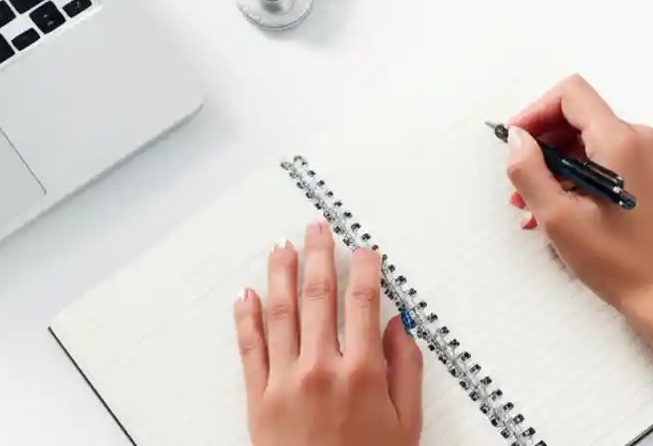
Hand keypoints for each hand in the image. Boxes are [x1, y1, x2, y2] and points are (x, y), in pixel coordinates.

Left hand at [233, 221, 422, 445]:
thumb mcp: (406, 425)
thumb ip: (405, 370)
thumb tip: (399, 326)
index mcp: (362, 373)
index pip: (364, 303)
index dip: (365, 270)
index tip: (364, 251)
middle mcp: (320, 369)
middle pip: (318, 296)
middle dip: (318, 256)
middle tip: (316, 228)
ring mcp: (284, 382)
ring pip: (280, 312)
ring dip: (280, 273)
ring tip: (281, 246)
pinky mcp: (258, 399)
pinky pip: (249, 347)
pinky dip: (246, 316)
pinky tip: (247, 294)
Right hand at [504, 75, 652, 319]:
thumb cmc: (615, 260)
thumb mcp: (558, 216)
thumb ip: (529, 170)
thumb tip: (516, 139)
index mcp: (620, 140)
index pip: (571, 95)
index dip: (535, 112)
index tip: (515, 143)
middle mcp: (637, 138)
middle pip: (576, 118)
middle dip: (540, 146)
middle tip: (517, 184)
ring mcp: (644, 156)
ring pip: (584, 142)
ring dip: (552, 167)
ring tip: (529, 206)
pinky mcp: (644, 174)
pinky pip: (599, 159)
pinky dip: (573, 178)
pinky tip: (554, 211)